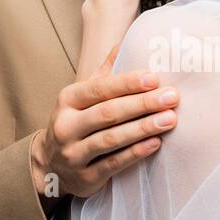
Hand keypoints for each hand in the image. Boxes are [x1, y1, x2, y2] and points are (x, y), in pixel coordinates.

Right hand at [32, 48, 179, 198]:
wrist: (49, 166)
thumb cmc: (75, 123)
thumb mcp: (81, 97)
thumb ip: (104, 74)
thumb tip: (125, 42)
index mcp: (67, 101)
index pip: (99, 89)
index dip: (127, 83)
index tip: (154, 77)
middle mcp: (67, 126)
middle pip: (108, 113)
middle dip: (142, 104)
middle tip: (171, 97)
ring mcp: (74, 153)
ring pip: (110, 139)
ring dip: (142, 128)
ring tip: (169, 119)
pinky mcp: (85, 177)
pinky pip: (113, 164)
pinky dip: (135, 153)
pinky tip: (155, 143)